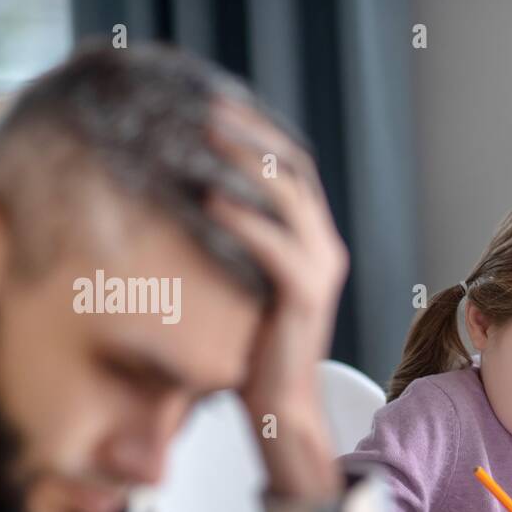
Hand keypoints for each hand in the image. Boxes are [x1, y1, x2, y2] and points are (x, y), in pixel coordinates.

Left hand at [206, 100, 349, 497]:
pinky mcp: (306, 296)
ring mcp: (320, 271)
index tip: (218, 105)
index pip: (292, 169)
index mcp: (313, 242)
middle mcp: (325, 249)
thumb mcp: (241, 283)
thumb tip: (187, 201)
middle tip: (208, 108)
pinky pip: (274, 245)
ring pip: (289, 197)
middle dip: (251, 134)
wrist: (279, 406)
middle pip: (294, 170)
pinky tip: (205, 197)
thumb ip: (232, 244)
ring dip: (245, 162)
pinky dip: (240, 217)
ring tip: (206, 137)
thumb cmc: (251, 349)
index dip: (258, 133)